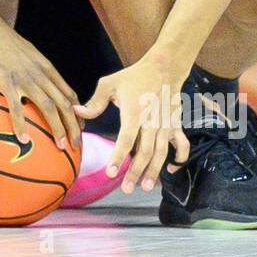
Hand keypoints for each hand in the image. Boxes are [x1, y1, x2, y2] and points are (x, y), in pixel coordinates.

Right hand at [0, 16, 81, 150]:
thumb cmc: (4, 41)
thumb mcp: (28, 53)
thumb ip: (37, 69)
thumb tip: (41, 82)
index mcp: (47, 68)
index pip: (69, 93)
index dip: (78, 112)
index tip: (80, 127)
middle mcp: (40, 74)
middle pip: (64, 103)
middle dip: (73, 125)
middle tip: (76, 144)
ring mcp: (25, 79)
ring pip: (48, 107)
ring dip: (57, 128)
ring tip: (60, 146)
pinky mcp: (7, 82)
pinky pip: (17, 107)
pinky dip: (21, 125)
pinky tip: (23, 138)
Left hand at [75, 57, 188, 192]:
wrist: (163, 67)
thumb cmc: (133, 77)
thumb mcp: (109, 84)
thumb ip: (94, 102)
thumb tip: (76, 112)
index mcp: (135, 112)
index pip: (126, 138)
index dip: (118, 156)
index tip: (110, 172)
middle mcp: (152, 121)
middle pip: (145, 151)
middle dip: (136, 171)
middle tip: (126, 189)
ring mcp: (166, 124)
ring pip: (161, 152)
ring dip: (154, 170)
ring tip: (145, 186)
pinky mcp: (175, 124)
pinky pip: (181, 144)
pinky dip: (178, 158)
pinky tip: (170, 170)